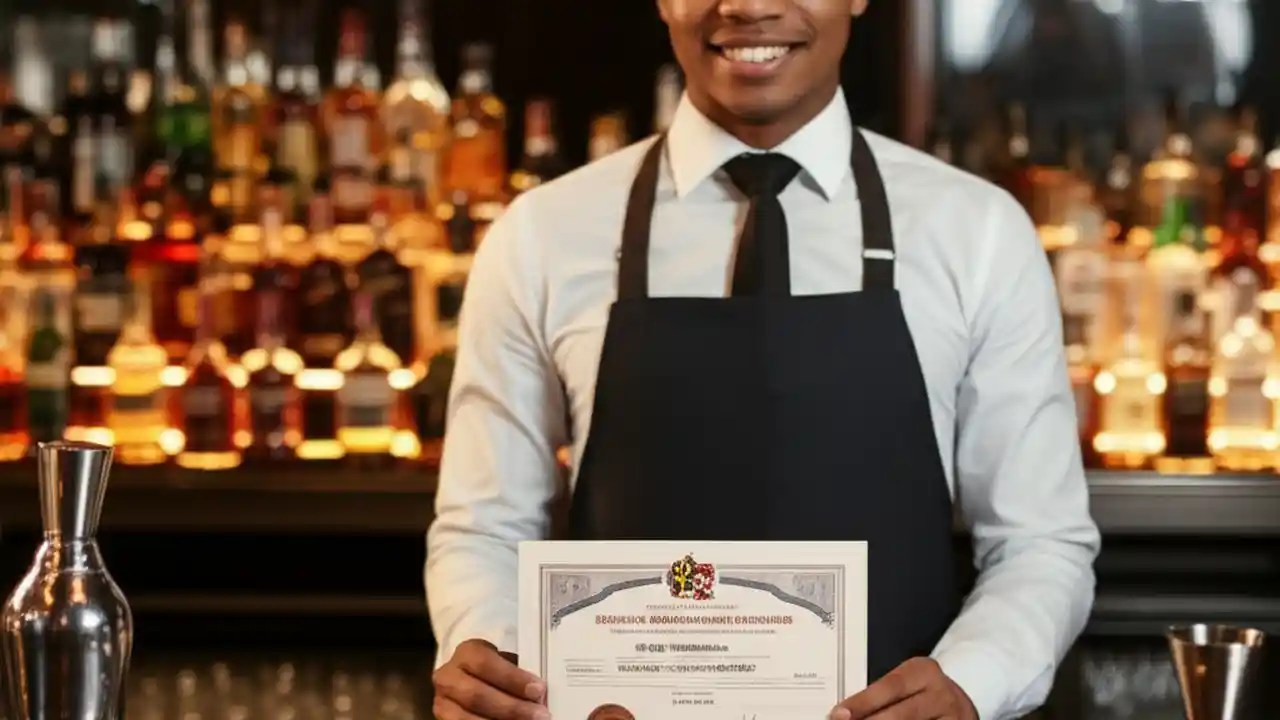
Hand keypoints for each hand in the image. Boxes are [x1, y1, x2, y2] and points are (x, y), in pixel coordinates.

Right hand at [432, 639, 550, 719]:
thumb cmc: (494, 670)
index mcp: (466, 654)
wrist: (467, 680)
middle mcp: (448, 677)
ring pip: (467, 719)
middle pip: (477, 695)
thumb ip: (518, 673)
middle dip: (511, 708)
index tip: (538, 689)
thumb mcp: (504, 662)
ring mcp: (442, 703)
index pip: (486, 663)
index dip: (512, 678)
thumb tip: (541, 692)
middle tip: (540, 714)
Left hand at [830, 657, 976, 719]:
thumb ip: (882, 694)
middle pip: (902, 714)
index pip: (890, 687)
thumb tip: (844, 713)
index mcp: (924, 672)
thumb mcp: (906, 682)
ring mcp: (954, 717)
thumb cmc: (921, 692)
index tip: (839, 714)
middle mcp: (942, 694)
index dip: (862, 702)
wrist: (960, 704)